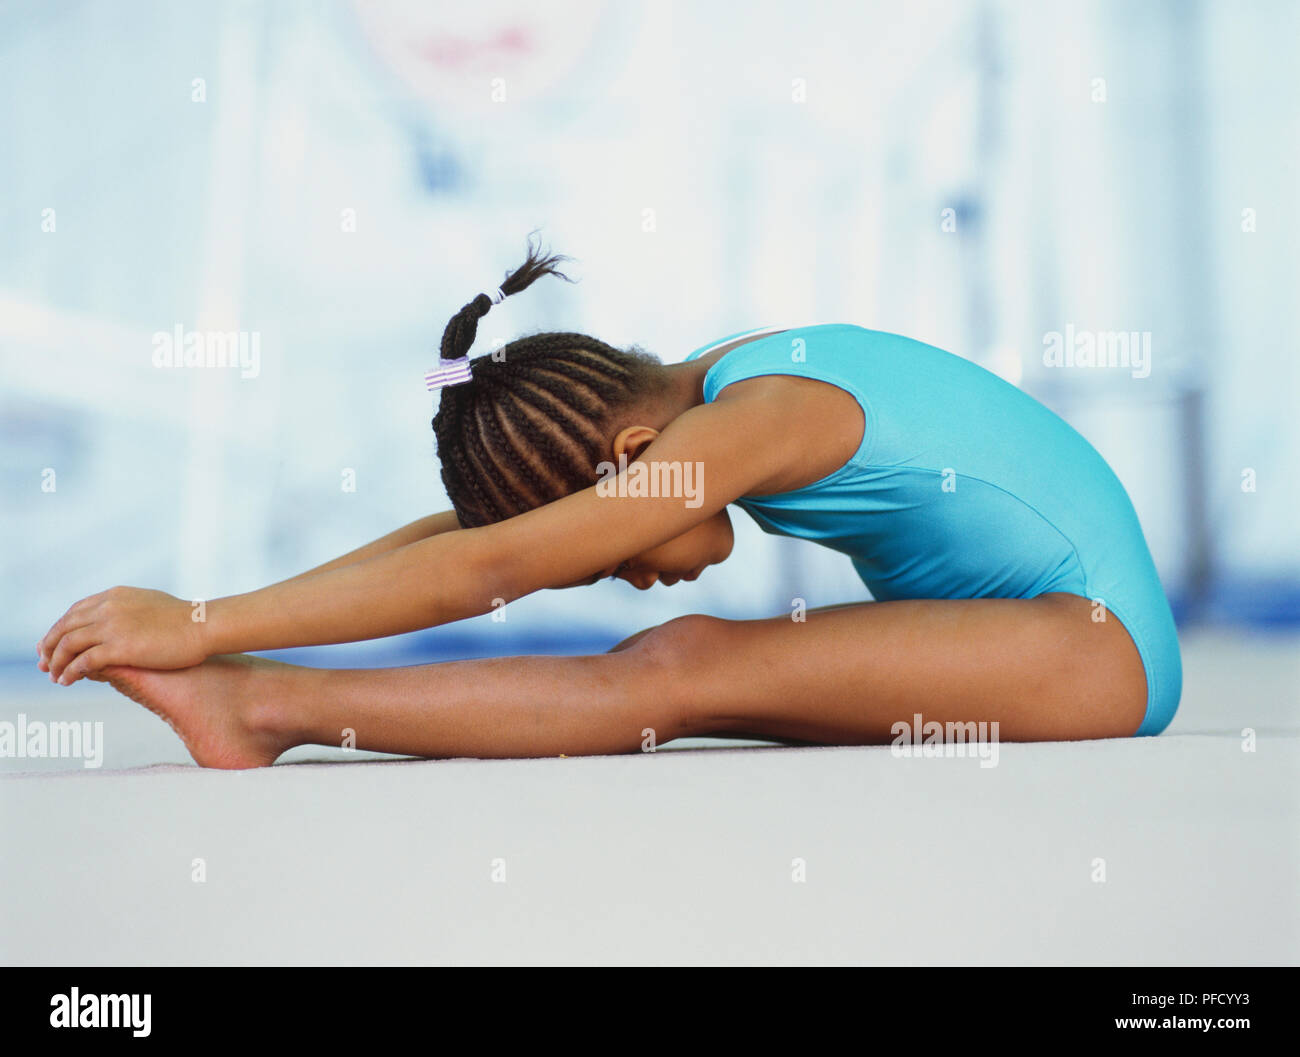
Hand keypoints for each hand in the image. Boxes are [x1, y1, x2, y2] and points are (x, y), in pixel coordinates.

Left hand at [37, 587, 209, 684]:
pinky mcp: (120, 647)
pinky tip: (68, 681)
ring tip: (54, 676)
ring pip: (69, 645)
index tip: (52, 643)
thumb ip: (128, 608)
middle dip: (50, 646)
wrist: (204, 626)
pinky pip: (83, 662)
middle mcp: (108, 607)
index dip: (60, 628)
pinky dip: (71, 672)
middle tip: (44, 662)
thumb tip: (119, 617)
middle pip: (65, 627)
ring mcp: (112, 626)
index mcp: (115, 595)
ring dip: (57, 662)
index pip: (74, 611)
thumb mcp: (149, 604)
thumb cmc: (185, 619)